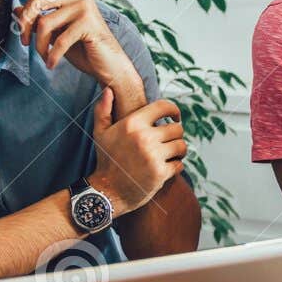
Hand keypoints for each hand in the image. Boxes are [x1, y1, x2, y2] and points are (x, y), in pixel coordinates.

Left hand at [13, 0, 140, 97]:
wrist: (108, 65)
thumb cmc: (82, 48)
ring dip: (39, 45)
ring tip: (44, 56)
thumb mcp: (56, 32)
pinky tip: (51, 63)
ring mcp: (84, 7)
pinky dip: (52, 55)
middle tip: (23, 41)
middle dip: (24, 21)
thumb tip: (16, 9)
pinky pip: (59, 40)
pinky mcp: (88, 23)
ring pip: (44, 22)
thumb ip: (39, 19)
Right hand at [86, 88, 185, 216]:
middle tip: (170, 141)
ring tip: (172, 154)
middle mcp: (144, 137)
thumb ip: (104, 110)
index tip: (176, 117)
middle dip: (176, 135)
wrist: (107, 191)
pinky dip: (176, 166)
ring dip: (179, 150)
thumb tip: (109, 90)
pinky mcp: (160, 173)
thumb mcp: (100, 133)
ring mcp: (153, 156)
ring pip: (181, 146)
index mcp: (132, 123)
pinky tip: (168, 168)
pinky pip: (179, 164)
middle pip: (177, 128)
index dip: (174, 110)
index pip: (164, 107)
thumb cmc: (106, 160)